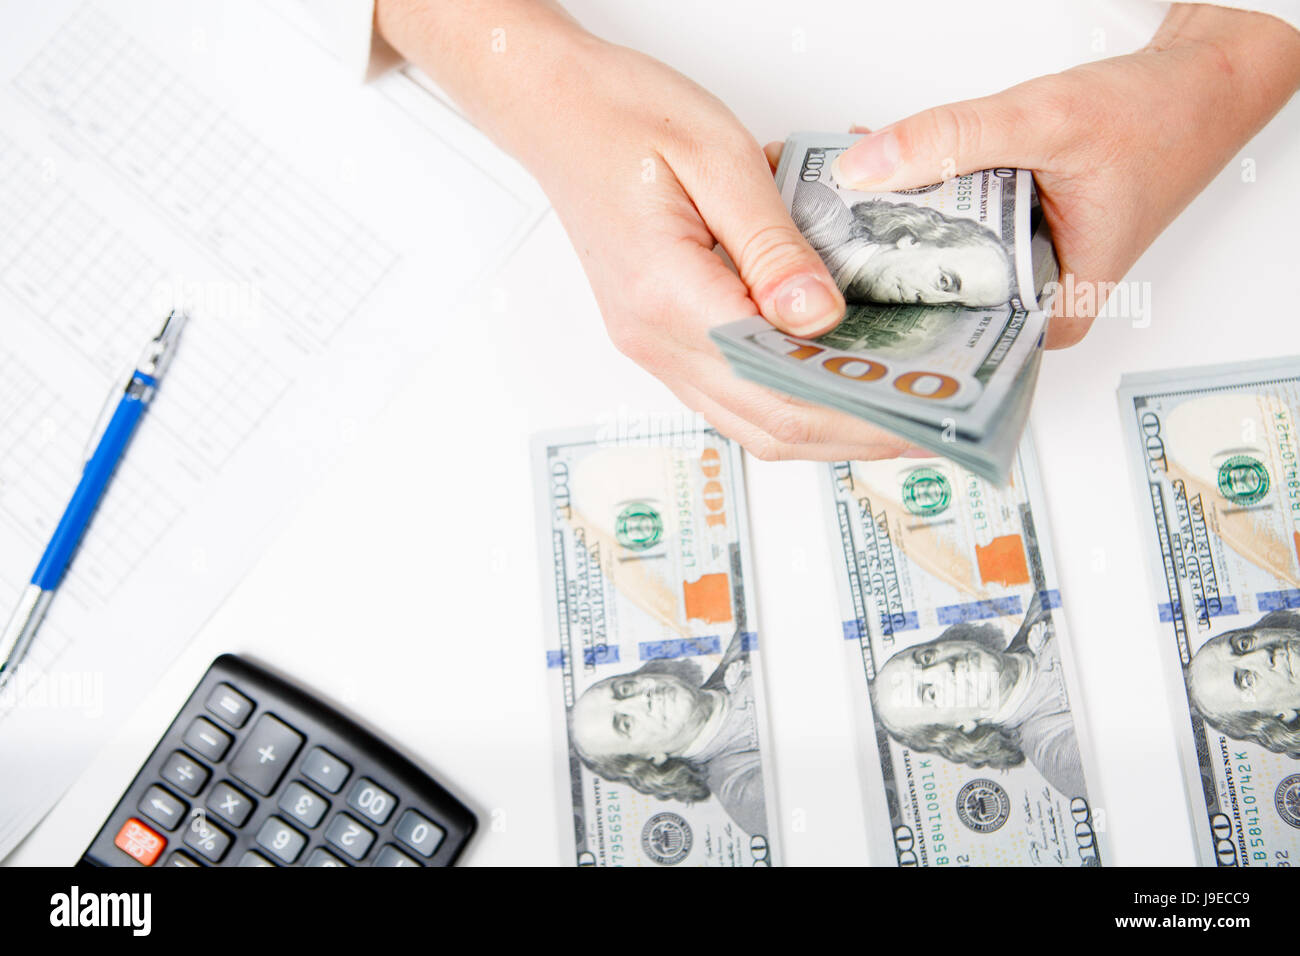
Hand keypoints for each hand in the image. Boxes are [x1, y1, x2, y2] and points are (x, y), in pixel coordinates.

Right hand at [376, 0, 922, 460]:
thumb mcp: (716, 156)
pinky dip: (790, 397)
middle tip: (925, 422)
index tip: (921, 410)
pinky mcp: (660, 335)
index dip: (859, 409)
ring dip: (824, 425)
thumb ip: (772, 243)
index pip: (780, 385)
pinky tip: (834, 377)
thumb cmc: (623, 116)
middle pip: (771, 424)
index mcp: (669, 296)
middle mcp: (656, 337)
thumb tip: (820, 316)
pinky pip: (734, 392)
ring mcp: (654, 344)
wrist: (554, 108)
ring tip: (891, 408)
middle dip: (855, 432)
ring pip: (751, 420)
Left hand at [830, 4, 1299, 347]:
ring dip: (888, 230)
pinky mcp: (1006, 237)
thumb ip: (953, 139)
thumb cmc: (1156, 116)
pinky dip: (915, 200)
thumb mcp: (1046, 121)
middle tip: (814, 254)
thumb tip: (866, 165)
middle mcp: (1032, 302)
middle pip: (934, 303)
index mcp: (1054, 313)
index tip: (831, 302)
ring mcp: (1018, 271)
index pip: (951, 342)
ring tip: (830, 215)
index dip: (885, 321)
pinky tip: (873, 180)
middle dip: (875, 271)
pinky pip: (947, 229)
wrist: (1197, 81)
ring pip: (935, 263)